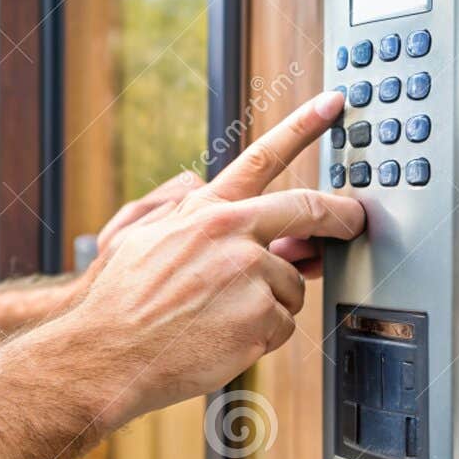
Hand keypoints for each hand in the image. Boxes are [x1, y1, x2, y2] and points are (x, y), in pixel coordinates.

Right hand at [72, 90, 362, 428]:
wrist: (103, 354)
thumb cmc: (118, 302)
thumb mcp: (139, 236)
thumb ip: (183, 210)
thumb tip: (206, 191)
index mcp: (205, 210)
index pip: (263, 158)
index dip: (303, 126)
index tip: (333, 104)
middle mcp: (231, 233)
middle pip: (308, 211)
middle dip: (341, 215)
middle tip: (355, 220)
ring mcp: (248, 274)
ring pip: (290, 284)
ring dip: (270, 303)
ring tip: (221, 319)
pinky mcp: (259, 316)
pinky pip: (282, 324)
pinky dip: (261, 337)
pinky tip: (223, 341)